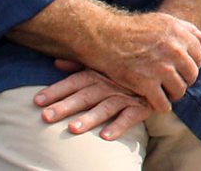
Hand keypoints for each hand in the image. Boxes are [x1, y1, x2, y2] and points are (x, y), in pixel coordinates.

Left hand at [34, 60, 154, 139]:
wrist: (163, 62)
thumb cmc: (126, 67)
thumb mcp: (105, 63)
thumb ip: (80, 64)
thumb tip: (56, 63)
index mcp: (98, 73)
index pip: (74, 82)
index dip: (56, 91)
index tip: (37, 101)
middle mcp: (110, 83)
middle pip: (85, 95)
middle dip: (65, 106)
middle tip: (46, 116)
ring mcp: (126, 94)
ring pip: (105, 106)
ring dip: (89, 118)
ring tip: (73, 129)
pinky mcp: (142, 105)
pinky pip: (130, 117)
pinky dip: (118, 126)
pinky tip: (105, 136)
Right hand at [86, 11, 200, 112]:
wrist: (105, 36)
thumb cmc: (135, 29)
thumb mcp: (165, 21)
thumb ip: (188, 30)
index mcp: (180, 34)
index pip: (199, 56)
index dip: (191, 63)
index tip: (181, 68)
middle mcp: (174, 51)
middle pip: (192, 75)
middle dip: (184, 80)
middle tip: (173, 81)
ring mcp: (161, 68)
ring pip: (179, 91)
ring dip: (173, 94)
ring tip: (165, 91)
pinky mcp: (146, 84)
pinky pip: (163, 103)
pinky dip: (161, 106)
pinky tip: (156, 101)